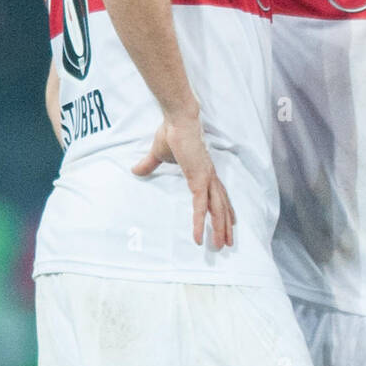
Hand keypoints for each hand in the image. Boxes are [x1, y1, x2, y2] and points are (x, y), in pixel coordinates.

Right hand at [132, 114, 235, 248]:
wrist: (177, 119)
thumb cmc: (172, 132)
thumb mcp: (158, 153)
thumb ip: (149, 164)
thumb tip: (135, 170)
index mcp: (203, 170)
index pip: (218, 193)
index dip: (224, 208)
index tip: (229, 221)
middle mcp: (209, 176)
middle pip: (222, 205)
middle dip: (225, 224)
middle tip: (227, 242)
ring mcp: (206, 178)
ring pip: (216, 209)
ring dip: (218, 228)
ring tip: (220, 245)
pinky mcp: (198, 179)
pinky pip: (200, 206)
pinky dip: (200, 222)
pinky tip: (198, 237)